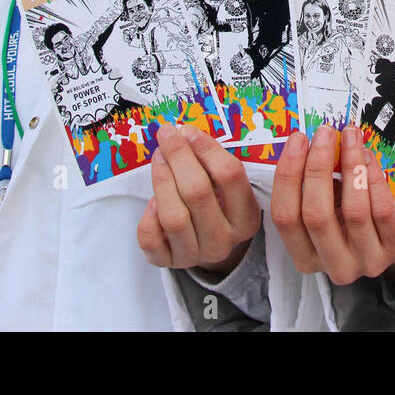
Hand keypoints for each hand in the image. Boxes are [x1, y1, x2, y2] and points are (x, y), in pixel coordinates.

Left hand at [138, 124, 260, 275]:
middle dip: (179, 157)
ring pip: (173, 216)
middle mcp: (224, 240)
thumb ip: (214, 163)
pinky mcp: (168, 262)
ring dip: (162, 179)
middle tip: (167, 136)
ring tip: (158, 158)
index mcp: (246, 217)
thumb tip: (184, 133)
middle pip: (198, 193)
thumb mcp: (227, 188)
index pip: (230, 176)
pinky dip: (148, 216)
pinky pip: (152, 239)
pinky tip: (153, 200)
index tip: (189, 131)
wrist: (208, 246)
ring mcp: (196, 255)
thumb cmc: (218, 206)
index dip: (207, 148)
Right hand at [270, 125, 394, 290]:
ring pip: (353, 211)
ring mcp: (367, 260)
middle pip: (316, 215)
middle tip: (324, 133)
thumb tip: (306, 139)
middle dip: (318, 167)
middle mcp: (334, 265)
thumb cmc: (354, 210)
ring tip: (350, 137)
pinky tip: (368, 156)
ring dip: (350, 166)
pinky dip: (373, 178)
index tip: (297, 140)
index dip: (288, 175)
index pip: (284, 217)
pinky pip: (382, 209)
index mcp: (306, 255)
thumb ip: (313, 181)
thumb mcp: (327, 201)